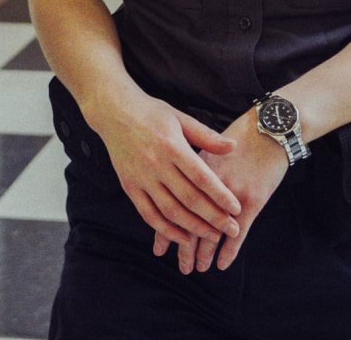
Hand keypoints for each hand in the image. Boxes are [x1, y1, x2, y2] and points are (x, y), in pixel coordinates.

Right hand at [84, 91, 244, 258]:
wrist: (113, 112)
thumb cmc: (151, 113)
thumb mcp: (181, 118)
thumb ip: (207, 136)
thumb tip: (233, 147)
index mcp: (172, 146)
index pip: (201, 177)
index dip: (220, 196)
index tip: (237, 209)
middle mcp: (156, 164)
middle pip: (189, 198)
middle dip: (213, 218)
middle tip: (232, 229)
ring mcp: (141, 178)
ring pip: (170, 211)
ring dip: (193, 228)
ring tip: (212, 236)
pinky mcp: (129, 187)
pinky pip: (148, 215)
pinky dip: (165, 230)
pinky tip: (182, 238)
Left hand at [169, 110, 289, 272]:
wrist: (269, 129)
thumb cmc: (241, 134)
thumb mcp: (207, 143)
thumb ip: (192, 165)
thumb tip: (176, 180)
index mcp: (193, 171)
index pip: (174, 206)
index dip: (166, 229)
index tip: (160, 247)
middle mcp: (208, 186)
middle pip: (189, 222)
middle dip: (184, 247)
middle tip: (181, 266)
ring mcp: (230, 196)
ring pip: (211, 231)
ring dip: (203, 253)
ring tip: (197, 268)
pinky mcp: (251, 201)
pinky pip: (237, 233)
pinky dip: (229, 251)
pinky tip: (221, 264)